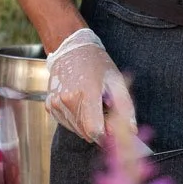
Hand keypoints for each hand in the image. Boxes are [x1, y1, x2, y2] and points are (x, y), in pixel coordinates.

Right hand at [45, 28, 136, 142]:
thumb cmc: (97, 63)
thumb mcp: (116, 80)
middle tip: (104, 113)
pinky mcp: (50, 104)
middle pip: (85, 132)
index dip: (105, 135)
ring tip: (92, 106)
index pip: (94, 130)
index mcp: (87, 92)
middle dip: (98, 129)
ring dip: (86, 125)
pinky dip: (75, 120)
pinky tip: (81, 105)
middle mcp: (68, 99)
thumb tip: (132, 131)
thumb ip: (126, 108)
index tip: (112, 131)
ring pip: (75, 129)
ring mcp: (56, 102)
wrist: (71, 48)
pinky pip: (66, 123)